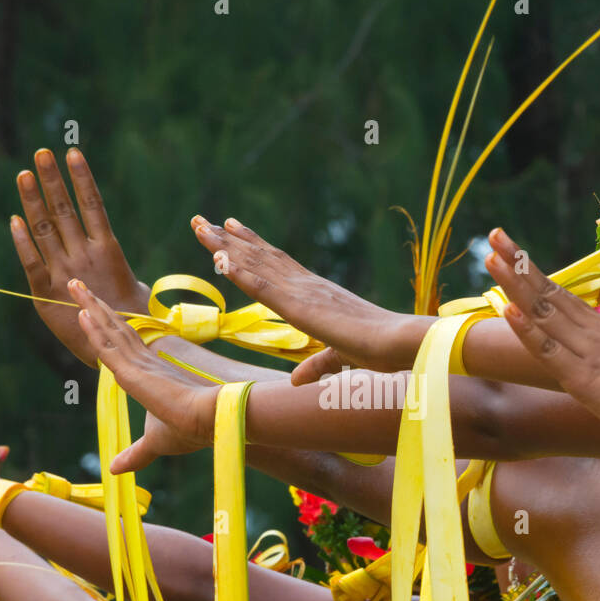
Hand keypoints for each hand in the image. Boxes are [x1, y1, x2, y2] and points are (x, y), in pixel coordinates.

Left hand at [10, 148, 148, 365]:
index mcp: (108, 250)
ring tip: (25, 173)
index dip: (80, 177)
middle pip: (63, 209)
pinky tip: (14, 219)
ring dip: (33, 199)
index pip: (92, 204)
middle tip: (42, 153)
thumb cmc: (134, 317)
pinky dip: (20, 240)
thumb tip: (109, 254)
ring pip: (44, 228)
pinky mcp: (45, 293)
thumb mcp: (132, 284)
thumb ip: (113, 265)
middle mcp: (84, 256)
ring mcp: (63, 272)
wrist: (123, 348)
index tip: (71, 152)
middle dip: (52, 179)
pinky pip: (30, 261)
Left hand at [69, 280, 220, 470]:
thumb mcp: (154, 444)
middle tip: (77, 285)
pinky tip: (81, 312)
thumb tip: (114, 470)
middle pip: (113, 328)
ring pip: (107, 330)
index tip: (92, 310)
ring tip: (73, 285)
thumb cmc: (190, 432)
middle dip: (95, 306)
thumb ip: (135, 454)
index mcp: (149, 372)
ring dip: (89, 306)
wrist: (211, 423)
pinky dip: (93, 328)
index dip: (107, 326)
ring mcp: (139, 363)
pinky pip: (107, 345)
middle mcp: (143, 361)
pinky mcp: (134, 370)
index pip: (122, 344)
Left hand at [190, 216, 424, 384]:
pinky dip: (241, 274)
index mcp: (315, 293)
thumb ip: (316, 365)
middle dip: (226, 239)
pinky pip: (265, 289)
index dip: (250, 246)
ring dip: (224, 246)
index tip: (228, 228)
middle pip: (259, 256)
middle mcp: (306, 285)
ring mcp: (303, 293)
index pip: (275, 264)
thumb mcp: (339, 357)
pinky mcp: (302, 308)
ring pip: (255, 264)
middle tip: (199, 220)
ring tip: (199, 226)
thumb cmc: (380, 348)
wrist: (400, 342)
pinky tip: (219, 260)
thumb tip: (295, 381)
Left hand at [489, 228, 599, 451]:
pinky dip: (527, 330)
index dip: (531, 271)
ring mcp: (587, 353)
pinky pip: (549, 351)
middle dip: (518, 263)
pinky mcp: (584, 379)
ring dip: (515, 285)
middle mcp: (591, 333)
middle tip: (494, 234)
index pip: (558, 294)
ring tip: (492, 258)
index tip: (509, 249)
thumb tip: (585, 356)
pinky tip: (508, 309)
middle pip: (547, 293)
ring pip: (543, 313)